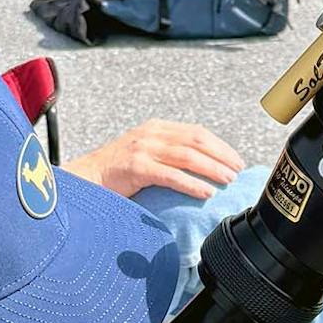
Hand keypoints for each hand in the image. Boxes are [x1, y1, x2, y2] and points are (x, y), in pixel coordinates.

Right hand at [67, 119, 241, 201]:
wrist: (85, 179)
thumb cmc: (115, 173)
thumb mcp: (144, 155)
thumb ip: (167, 156)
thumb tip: (200, 170)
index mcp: (156, 129)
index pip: (196, 132)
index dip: (220, 146)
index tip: (236, 160)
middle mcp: (151, 134)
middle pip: (196, 141)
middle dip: (221, 156)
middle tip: (238, 171)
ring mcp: (143, 150)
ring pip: (187, 156)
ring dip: (212, 169)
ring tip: (227, 181)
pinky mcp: (136, 168)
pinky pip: (171, 175)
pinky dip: (191, 184)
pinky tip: (205, 193)